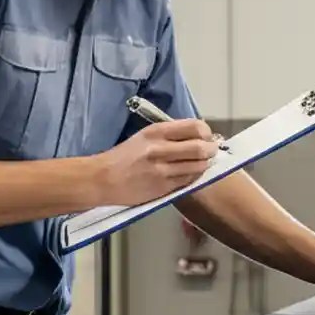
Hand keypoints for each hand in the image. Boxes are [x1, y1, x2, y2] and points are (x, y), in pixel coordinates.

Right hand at [97, 119, 219, 204]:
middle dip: (211, 149)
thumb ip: (169, 135)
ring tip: (203, 163)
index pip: (194, 127)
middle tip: (211, 151)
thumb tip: (197, 135)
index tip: (206, 136)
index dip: (206, 132)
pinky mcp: (162, 187)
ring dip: (205, 164)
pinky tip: (191, 174)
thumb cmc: (124, 157)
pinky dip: (194, 176)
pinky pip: (188, 180)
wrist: (103, 179)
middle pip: (200, 147)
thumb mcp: (144, 136)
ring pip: (198, 166)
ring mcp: (162, 169)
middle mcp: (160, 149)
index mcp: (156, 132)